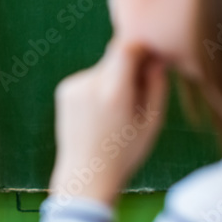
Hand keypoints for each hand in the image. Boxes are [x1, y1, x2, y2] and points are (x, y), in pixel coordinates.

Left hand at [48, 40, 168, 205]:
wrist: (85, 173)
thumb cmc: (126, 151)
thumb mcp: (152, 122)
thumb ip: (157, 85)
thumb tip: (157, 55)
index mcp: (114, 94)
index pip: (126, 47)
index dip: (141, 48)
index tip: (151, 60)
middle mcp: (89, 85)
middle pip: (116, 57)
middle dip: (130, 69)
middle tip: (137, 97)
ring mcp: (73, 86)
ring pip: (103, 69)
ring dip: (113, 81)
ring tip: (115, 114)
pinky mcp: (64, 89)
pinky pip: (90, 79)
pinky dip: (98, 89)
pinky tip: (99, 115)